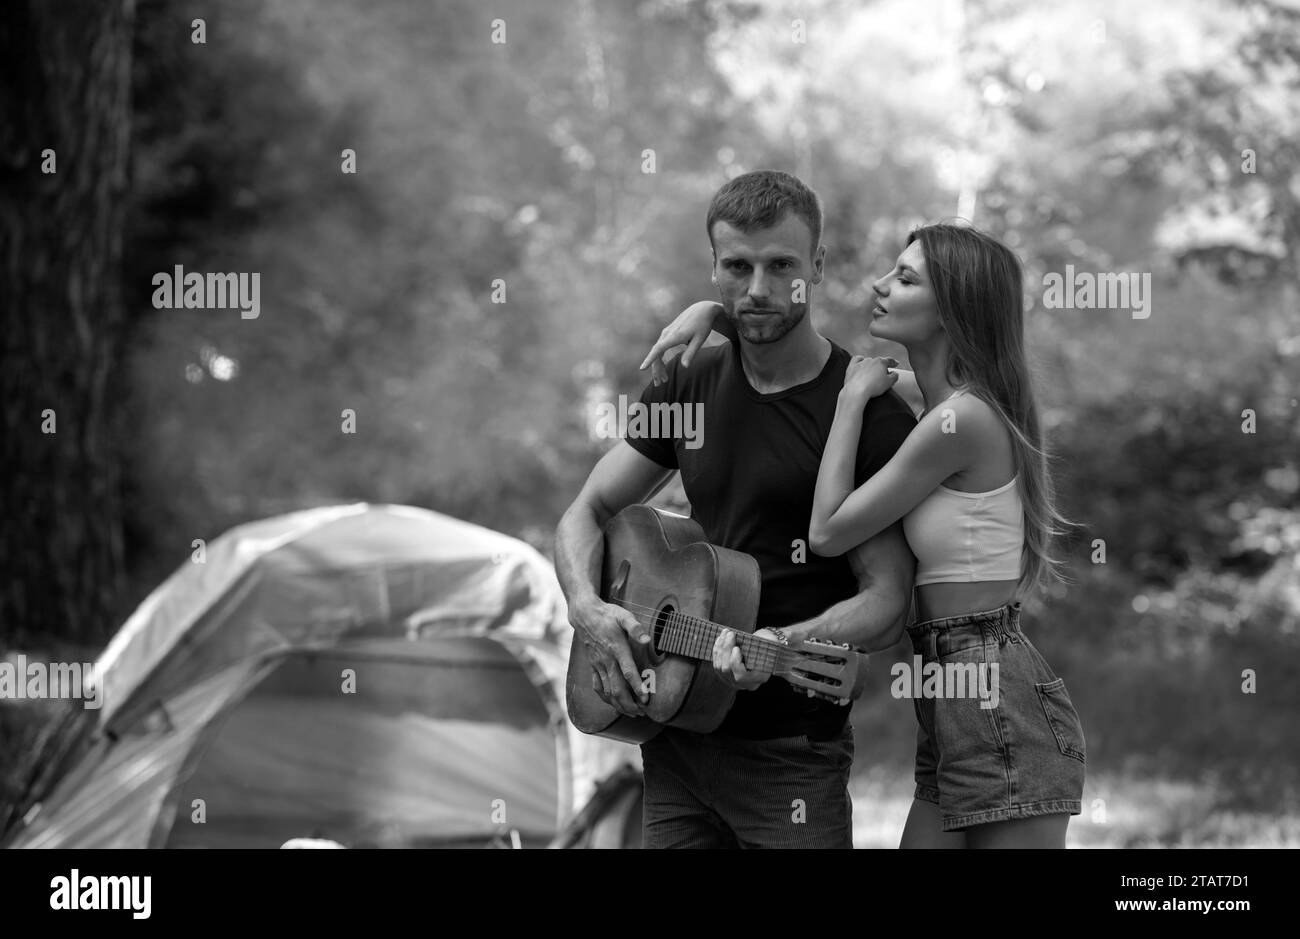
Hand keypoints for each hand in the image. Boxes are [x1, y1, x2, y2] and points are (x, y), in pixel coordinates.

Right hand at [570, 596, 652, 717]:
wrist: (584, 615)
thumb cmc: (607, 614)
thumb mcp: (623, 615)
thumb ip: (635, 628)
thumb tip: (647, 638)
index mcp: (617, 649)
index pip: (628, 672)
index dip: (637, 687)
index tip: (645, 699)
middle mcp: (606, 660)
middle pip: (617, 688)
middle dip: (629, 704)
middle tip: (642, 713)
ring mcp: (598, 665)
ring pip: (607, 691)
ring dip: (619, 705)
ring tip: (632, 713)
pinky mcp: (593, 666)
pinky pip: (597, 687)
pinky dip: (606, 699)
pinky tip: (614, 704)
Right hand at [639, 301, 723, 385]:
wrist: (702, 310)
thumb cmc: (703, 325)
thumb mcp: (700, 340)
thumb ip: (691, 353)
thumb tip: (685, 366)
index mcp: (675, 336)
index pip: (659, 349)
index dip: (650, 359)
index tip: (642, 368)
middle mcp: (667, 333)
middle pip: (656, 353)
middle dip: (656, 369)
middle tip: (659, 384)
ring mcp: (666, 333)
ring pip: (657, 351)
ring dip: (658, 366)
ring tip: (663, 380)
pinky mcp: (668, 333)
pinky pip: (660, 347)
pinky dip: (660, 358)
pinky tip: (663, 368)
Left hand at [711, 628, 776, 690]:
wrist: (768, 649)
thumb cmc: (769, 645)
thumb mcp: (768, 646)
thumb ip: (756, 648)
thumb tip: (743, 643)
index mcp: (758, 678)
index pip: (740, 676)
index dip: (735, 662)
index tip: (736, 648)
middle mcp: (745, 683)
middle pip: (727, 670)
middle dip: (726, 650)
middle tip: (730, 634)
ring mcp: (734, 680)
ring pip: (719, 667)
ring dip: (720, 647)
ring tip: (725, 632)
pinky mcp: (726, 675)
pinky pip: (717, 664)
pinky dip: (717, 650)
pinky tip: (720, 639)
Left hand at [842, 355, 898, 401]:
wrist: (857, 391)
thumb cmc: (873, 387)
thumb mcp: (889, 383)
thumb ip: (894, 376)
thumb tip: (894, 374)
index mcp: (881, 362)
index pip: (889, 360)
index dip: (893, 362)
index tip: (896, 364)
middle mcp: (870, 360)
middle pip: (878, 361)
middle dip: (882, 367)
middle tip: (884, 374)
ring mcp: (860, 363)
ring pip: (868, 361)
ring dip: (871, 365)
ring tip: (873, 373)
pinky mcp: (851, 367)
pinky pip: (856, 360)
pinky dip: (859, 360)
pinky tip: (861, 363)